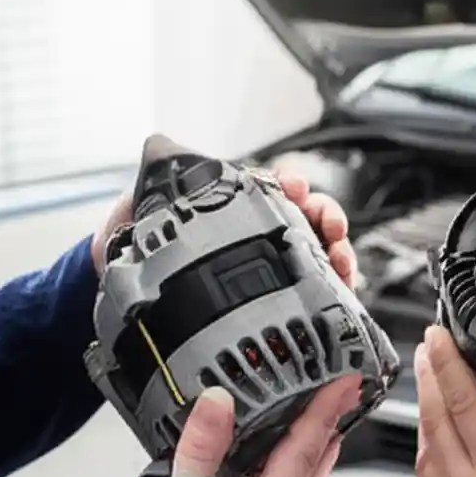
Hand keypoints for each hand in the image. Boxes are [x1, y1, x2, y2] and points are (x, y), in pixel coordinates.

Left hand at [91, 171, 357, 286]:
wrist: (133, 301)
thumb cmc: (136, 255)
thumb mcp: (132, 222)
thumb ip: (142, 200)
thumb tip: (149, 175)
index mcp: (230, 209)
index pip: (269, 189)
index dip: (289, 184)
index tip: (295, 186)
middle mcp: (257, 234)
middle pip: (305, 217)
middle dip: (325, 216)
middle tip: (331, 227)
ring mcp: (272, 267)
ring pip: (318, 252)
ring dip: (338, 252)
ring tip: (342, 263)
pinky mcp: (280, 301)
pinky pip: (316, 291)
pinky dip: (336, 289)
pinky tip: (343, 291)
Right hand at [98, 376, 362, 476]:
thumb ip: (199, 449)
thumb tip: (219, 403)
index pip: (305, 451)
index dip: (327, 411)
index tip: (346, 384)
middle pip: (317, 468)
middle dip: (330, 426)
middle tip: (341, 391)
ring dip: (316, 451)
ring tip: (321, 418)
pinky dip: (298, 474)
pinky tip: (286, 464)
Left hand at [412, 327, 475, 476]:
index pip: (463, 401)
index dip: (447, 362)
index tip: (435, 335)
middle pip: (435, 423)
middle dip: (429, 381)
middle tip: (425, 351)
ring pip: (423, 459)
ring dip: (425, 422)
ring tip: (432, 397)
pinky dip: (424, 467)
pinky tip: (435, 460)